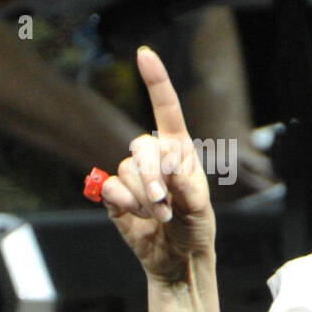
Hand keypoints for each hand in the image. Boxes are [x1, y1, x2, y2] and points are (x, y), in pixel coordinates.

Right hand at [100, 47, 214, 282]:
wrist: (178, 258)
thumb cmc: (196, 228)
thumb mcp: (200, 208)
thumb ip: (187, 186)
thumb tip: (170, 164)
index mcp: (179, 151)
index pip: (166, 110)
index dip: (156, 82)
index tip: (145, 54)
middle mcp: (154, 157)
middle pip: (141, 147)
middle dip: (152, 177)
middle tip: (166, 204)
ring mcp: (132, 174)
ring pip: (126, 171)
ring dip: (146, 199)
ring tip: (162, 216)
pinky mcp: (115, 194)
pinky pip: (111, 189)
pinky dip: (128, 206)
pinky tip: (140, 218)